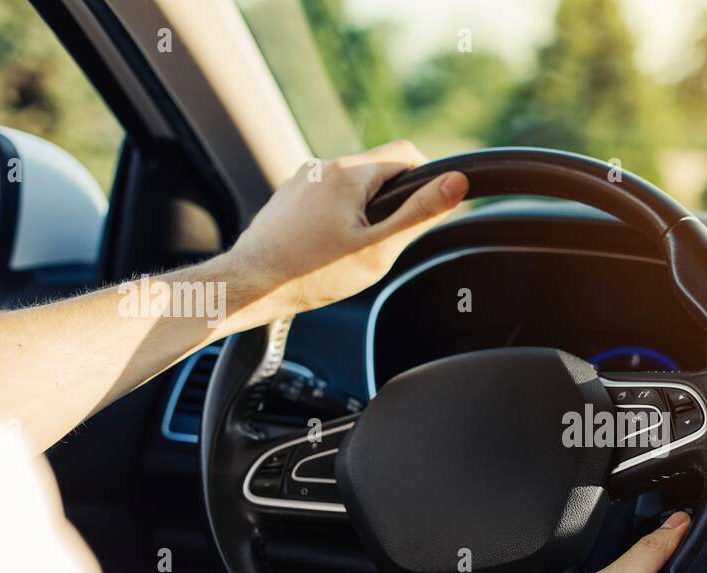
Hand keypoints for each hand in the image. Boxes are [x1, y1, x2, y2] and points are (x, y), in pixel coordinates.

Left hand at [222, 140, 467, 326]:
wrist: (251, 285)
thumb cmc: (312, 274)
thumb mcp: (377, 250)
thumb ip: (419, 214)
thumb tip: (456, 183)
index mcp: (348, 173)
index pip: (406, 153)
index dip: (427, 179)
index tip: (426, 210)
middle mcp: (324, 165)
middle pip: (379, 170)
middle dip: (391, 201)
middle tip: (383, 243)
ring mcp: (303, 177)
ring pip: (353, 184)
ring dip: (364, 209)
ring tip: (351, 249)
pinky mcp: (290, 194)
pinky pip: (329, 194)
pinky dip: (339, 215)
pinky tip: (327, 247)